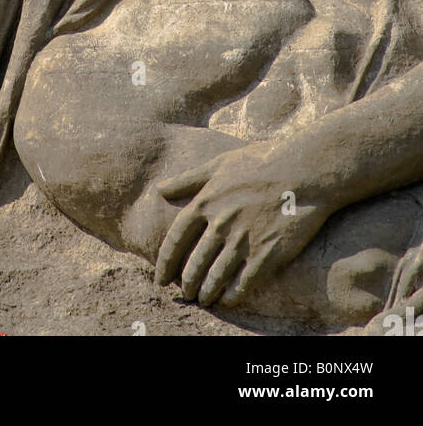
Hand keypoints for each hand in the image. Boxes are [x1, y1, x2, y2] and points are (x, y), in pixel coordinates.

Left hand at [154, 142, 333, 307]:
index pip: (175, 240)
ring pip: (216, 277)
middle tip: (184, 293)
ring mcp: (243, 241)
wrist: (303, 171)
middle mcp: (220, 224)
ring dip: (207, 293)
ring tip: (204, 300)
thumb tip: (159, 189)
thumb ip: (187, 179)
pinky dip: (232, 295)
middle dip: (186, 284)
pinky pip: (243, 283)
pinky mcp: (266, 254)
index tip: (160, 278)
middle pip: (194, 264)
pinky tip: (229, 300)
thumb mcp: (219, 164)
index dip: (164, 263)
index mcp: (205, 202)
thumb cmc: (260, 162)